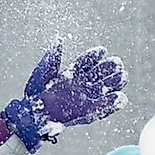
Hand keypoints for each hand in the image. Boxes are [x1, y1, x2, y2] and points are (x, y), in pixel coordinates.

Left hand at [2, 41, 126, 151]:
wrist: (31, 114)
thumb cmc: (34, 93)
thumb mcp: (42, 73)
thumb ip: (52, 58)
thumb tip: (59, 40)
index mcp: (70, 74)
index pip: (85, 62)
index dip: (94, 56)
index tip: (102, 51)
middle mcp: (79, 85)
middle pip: (99, 74)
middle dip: (109, 68)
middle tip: (117, 63)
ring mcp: (83, 99)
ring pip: (103, 89)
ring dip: (114, 83)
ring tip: (123, 76)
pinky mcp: (85, 113)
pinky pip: (100, 109)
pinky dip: (111, 104)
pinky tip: (121, 98)